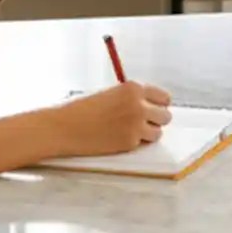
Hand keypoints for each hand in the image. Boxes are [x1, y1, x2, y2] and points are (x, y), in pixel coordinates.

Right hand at [51, 81, 171, 155]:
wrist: (65, 126)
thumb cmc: (83, 109)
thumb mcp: (111, 94)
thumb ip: (132, 98)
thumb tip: (151, 106)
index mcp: (134, 88)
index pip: (164, 98)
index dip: (158, 105)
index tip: (152, 109)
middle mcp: (139, 105)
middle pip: (166, 116)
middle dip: (156, 120)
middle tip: (142, 123)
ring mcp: (136, 125)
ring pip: (158, 132)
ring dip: (148, 133)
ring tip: (130, 131)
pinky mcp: (130, 142)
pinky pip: (143, 144)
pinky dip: (135, 143)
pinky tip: (119, 138)